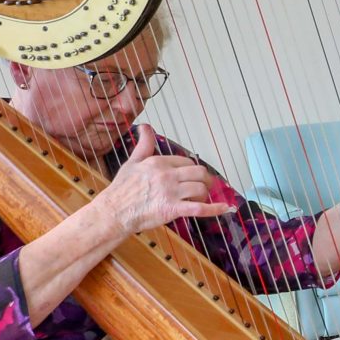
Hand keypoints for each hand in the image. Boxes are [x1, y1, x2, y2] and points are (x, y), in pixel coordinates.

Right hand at [99, 125, 236, 237]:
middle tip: (204, 187)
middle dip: (205, 180)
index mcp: (158, 162)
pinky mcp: (172, 209)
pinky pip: (199, 208)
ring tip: (200, 199)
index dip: (192, 171)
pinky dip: (215, 209)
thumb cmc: (121, 190)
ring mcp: (170, 192)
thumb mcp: (132, 162)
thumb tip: (145, 126)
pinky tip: (226, 208)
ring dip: (205, 195)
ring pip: (200, 188)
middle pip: (198, 173)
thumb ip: (144, 145)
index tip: (192, 177)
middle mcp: (166, 175)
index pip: (186, 162)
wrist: (113, 212)